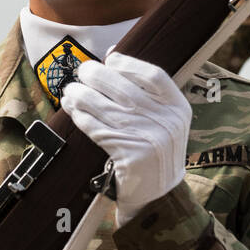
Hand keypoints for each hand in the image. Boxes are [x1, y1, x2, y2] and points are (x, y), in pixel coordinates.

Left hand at [60, 51, 189, 226]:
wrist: (159, 194)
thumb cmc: (155, 149)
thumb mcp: (164, 120)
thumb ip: (145, 91)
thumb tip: (112, 55)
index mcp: (178, 109)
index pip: (154, 75)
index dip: (129, 63)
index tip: (110, 57)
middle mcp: (166, 122)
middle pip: (125, 88)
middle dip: (97, 75)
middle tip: (83, 71)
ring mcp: (148, 140)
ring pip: (105, 107)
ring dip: (81, 95)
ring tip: (70, 90)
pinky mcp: (129, 156)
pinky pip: (97, 129)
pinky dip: (81, 116)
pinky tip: (73, 110)